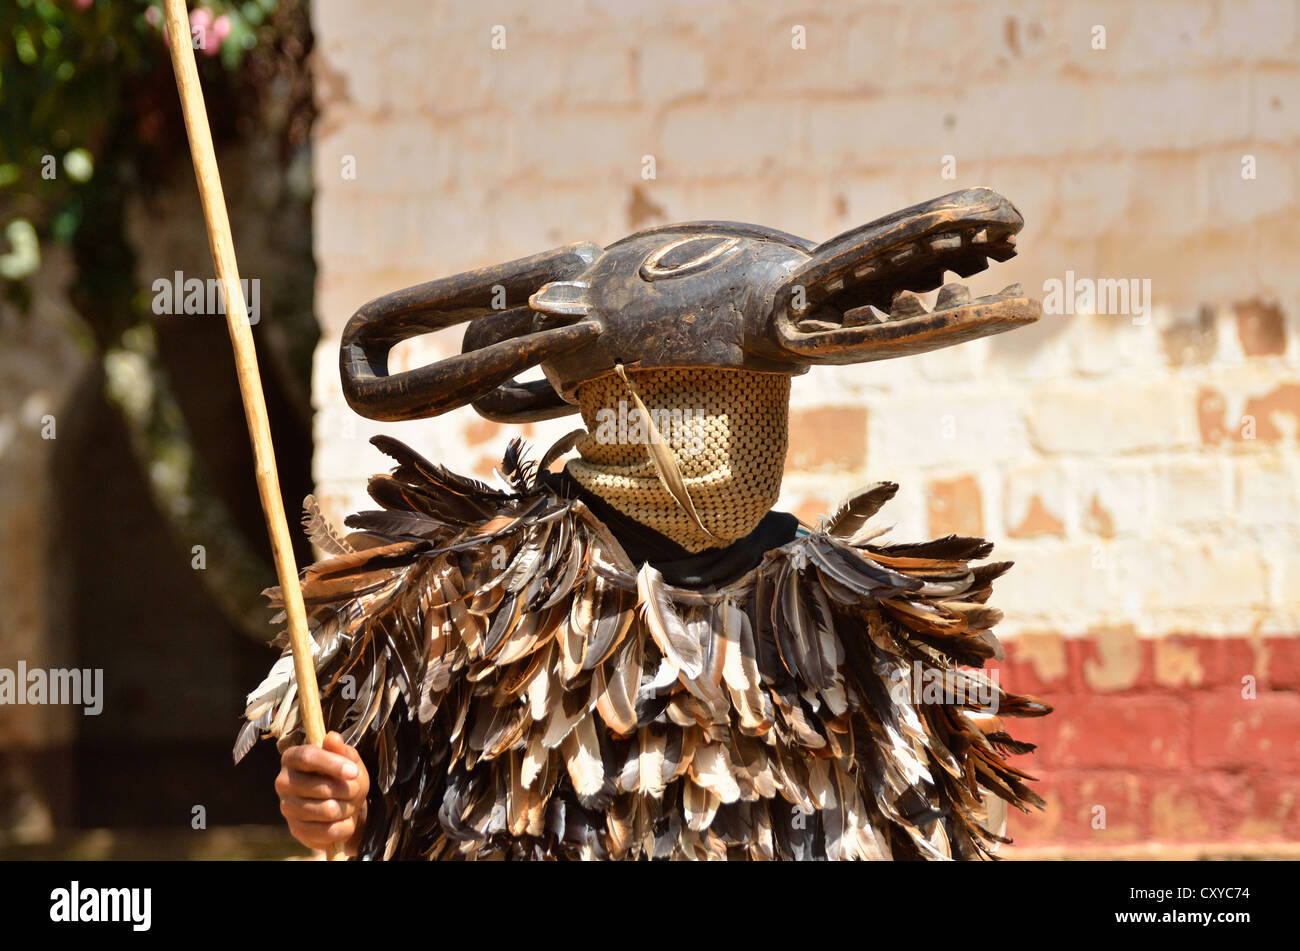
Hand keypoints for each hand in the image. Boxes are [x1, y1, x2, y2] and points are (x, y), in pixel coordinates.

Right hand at [276, 731, 369, 855]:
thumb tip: (332, 737)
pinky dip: (346, 825)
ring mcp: (287, 808)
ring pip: (327, 810)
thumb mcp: (348, 760)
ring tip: (349, 803)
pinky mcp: (296, 830)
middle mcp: (283, 782)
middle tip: (354, 789)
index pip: (308, 757)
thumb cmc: (344, 777)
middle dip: (348, 790)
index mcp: (292, 757)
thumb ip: (341, 750)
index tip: (354, 771)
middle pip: (321, 787)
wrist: (344, 808)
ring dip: (348, 808)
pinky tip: (344, 819)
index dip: (332, 764)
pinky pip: (329, 831)